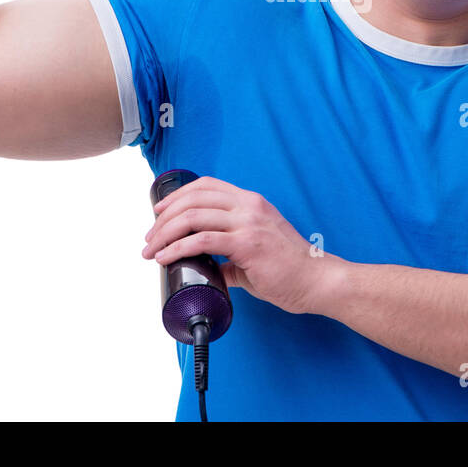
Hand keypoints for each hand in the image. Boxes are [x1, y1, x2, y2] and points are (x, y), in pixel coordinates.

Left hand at [141, 176, 335, 315]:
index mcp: (251, 202)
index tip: (160, 212)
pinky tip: (167, 257)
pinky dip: (179, 248)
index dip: (178, 196)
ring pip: (193, 216)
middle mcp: (249, 206)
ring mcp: (249, 222)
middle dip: (164, 218)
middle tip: (150, 238)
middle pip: (194, 199)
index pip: (207, 186)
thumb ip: (230, 256)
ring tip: (152, 250)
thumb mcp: (255, 251)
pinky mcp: (248, 243)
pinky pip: (203, 240)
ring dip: (165, 234)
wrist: (317, 280)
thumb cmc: (290, 269)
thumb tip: (208, 268)